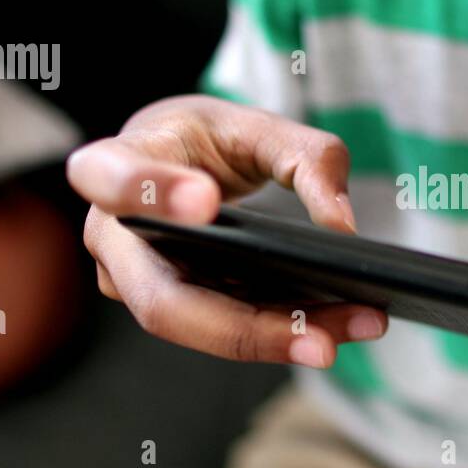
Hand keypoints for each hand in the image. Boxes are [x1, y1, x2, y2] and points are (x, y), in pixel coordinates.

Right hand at [65, 95, 386, 367]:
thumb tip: (341, 227)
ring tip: (355, 325)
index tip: (205, 203)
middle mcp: (112, 237)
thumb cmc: (204, 140)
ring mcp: (135, 283)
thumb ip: (307, 158)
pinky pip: (224, 329)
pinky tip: (339, 326)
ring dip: (281, 337)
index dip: (152, 193)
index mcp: (114, 163)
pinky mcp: (173, 307)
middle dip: (249, 329)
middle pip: (164, 302)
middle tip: (321, 342)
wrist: (178, 163)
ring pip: (201, 329)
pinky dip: (283, 331)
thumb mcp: (258, 125)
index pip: (114, 178)